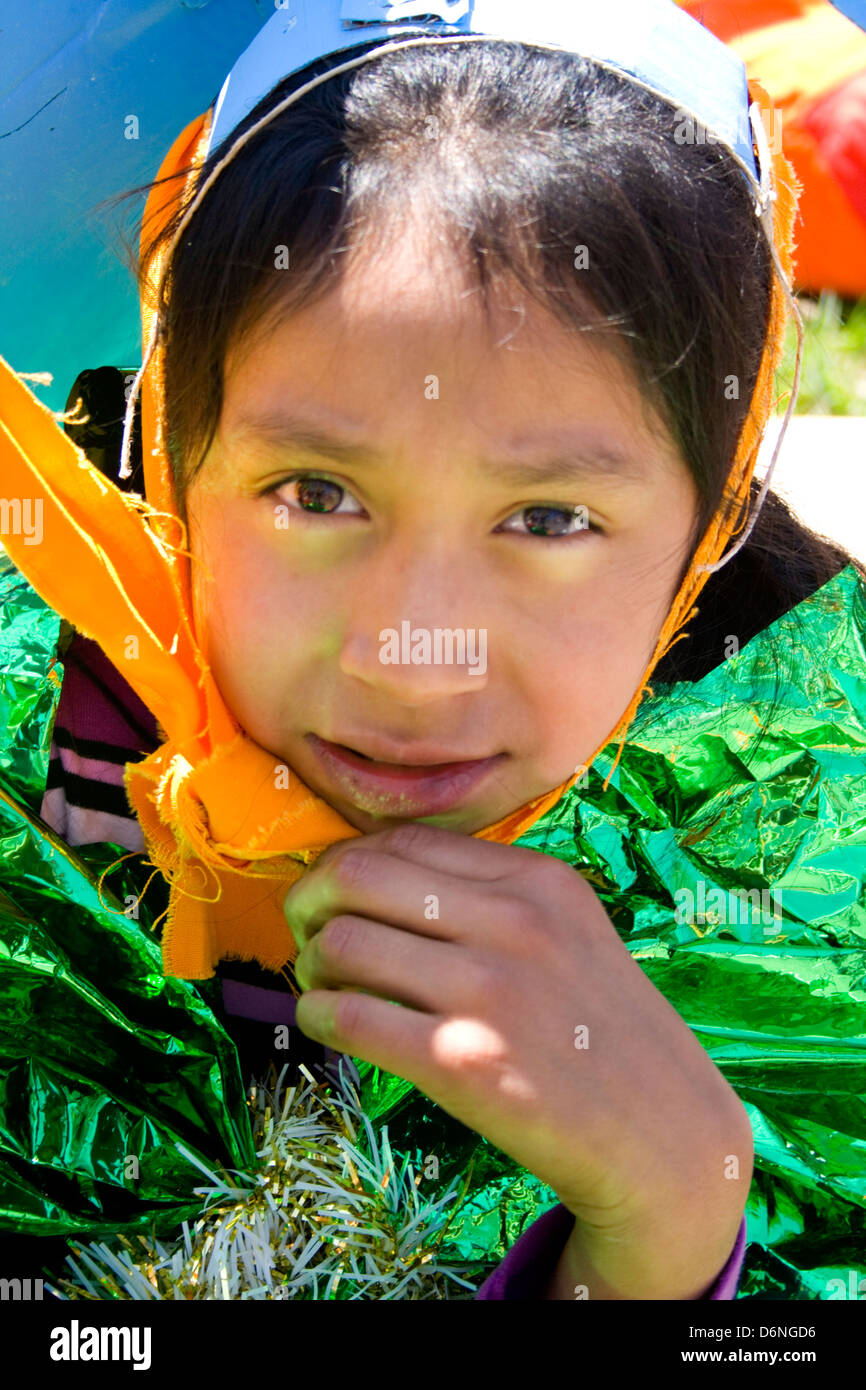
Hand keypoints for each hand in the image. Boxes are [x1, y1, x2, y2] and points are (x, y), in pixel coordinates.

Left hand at [284, 823, 751, 1295]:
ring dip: (312, 964)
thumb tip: (372, 873)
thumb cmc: (600, 1030)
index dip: (344, 864)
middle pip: (356, 876)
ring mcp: (490, 990)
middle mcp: (513, 921)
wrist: (661, 1134)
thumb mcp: (567, 931)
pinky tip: (327, 1025)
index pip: (400, 841)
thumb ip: (488, 894)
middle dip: (309, 901)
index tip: (332, 897)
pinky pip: (350, 1017)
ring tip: (323, 985)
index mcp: (536, 878)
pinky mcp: (465, 1061)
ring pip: (342, 942)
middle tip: (306, 934)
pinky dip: (318, 1015)